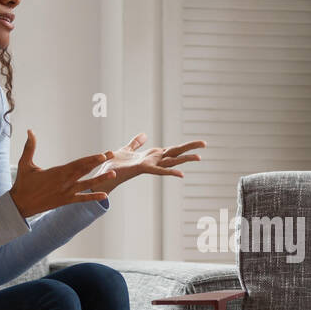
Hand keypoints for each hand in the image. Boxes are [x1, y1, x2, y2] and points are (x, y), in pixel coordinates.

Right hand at [8, 129, 118, 218]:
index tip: (103, 154)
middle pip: (86, 170)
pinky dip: (93, 197)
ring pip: (87, 184)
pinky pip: (82, 199)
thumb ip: (29, 147)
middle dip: (99, 162)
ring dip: (101, 179)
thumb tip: (30, 131)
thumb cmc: (23, 183)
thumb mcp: (25, 163)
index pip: (79, 164)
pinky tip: (105, 196)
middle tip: (112, 155)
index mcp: (58, 172)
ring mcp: (67, 192)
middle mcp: (65, 182)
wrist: (20, 205)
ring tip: (113, 174)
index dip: (92, 159)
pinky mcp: (66, 201)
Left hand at [90, 133, 205, 189]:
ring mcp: (150, 164)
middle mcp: (154, 160)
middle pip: (176, 152)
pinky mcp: (143, 168)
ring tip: (199, 157)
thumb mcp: (127, 149)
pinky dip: (170, 172)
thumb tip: (144, 134)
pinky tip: (182, 174)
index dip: (185, 146)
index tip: (199, 143)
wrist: (105, 173)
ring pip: (172, 161)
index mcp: (152, 155)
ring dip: (185, 159)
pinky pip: (159, 171)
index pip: (172, 149)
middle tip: (205, 144)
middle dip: (190, 148)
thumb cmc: (115, 164)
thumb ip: (136, 143)